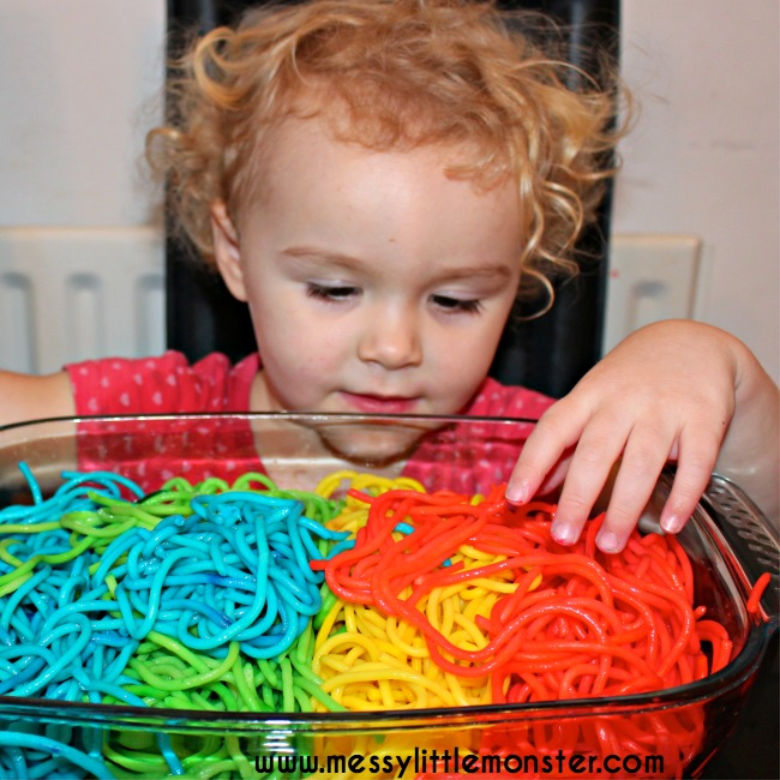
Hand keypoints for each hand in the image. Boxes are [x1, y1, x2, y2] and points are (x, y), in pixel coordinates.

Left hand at [506, 320, 760, 552]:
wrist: (691, 343)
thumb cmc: (629, 382)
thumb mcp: (591, 403)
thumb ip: (565, 447)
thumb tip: (534, 491)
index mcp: (587, 397)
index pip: (552, 430)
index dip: (531, 464)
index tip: (514, 499)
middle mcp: (622, 401)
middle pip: (595, 452)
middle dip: (576, 497)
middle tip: (562, 537)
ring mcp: (664, 409)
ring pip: (642, 462)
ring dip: (624, 508)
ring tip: (609, 544)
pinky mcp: (704, 419)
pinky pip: (695, 462)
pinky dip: (683, 496)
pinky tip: (671, 525)